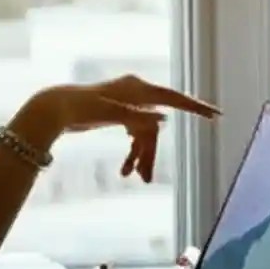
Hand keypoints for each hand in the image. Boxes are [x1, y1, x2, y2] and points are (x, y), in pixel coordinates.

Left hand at [12, 74, 220, 181]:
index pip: (174, 99)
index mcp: (138, 89)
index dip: (196, 107)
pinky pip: (135, 135)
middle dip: (151, 153)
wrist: (53, 109)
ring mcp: (129, 105)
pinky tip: (126, 170)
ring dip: (141, 156)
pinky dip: (133, 152)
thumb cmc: (79, 108)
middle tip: (146, 179)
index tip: (216, 116)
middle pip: (156, 127)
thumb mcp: (108, 114)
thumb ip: (136, 117)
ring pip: (146, 135)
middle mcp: (137, 94)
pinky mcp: (120, 114)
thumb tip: (164, 119)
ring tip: (133, 178)